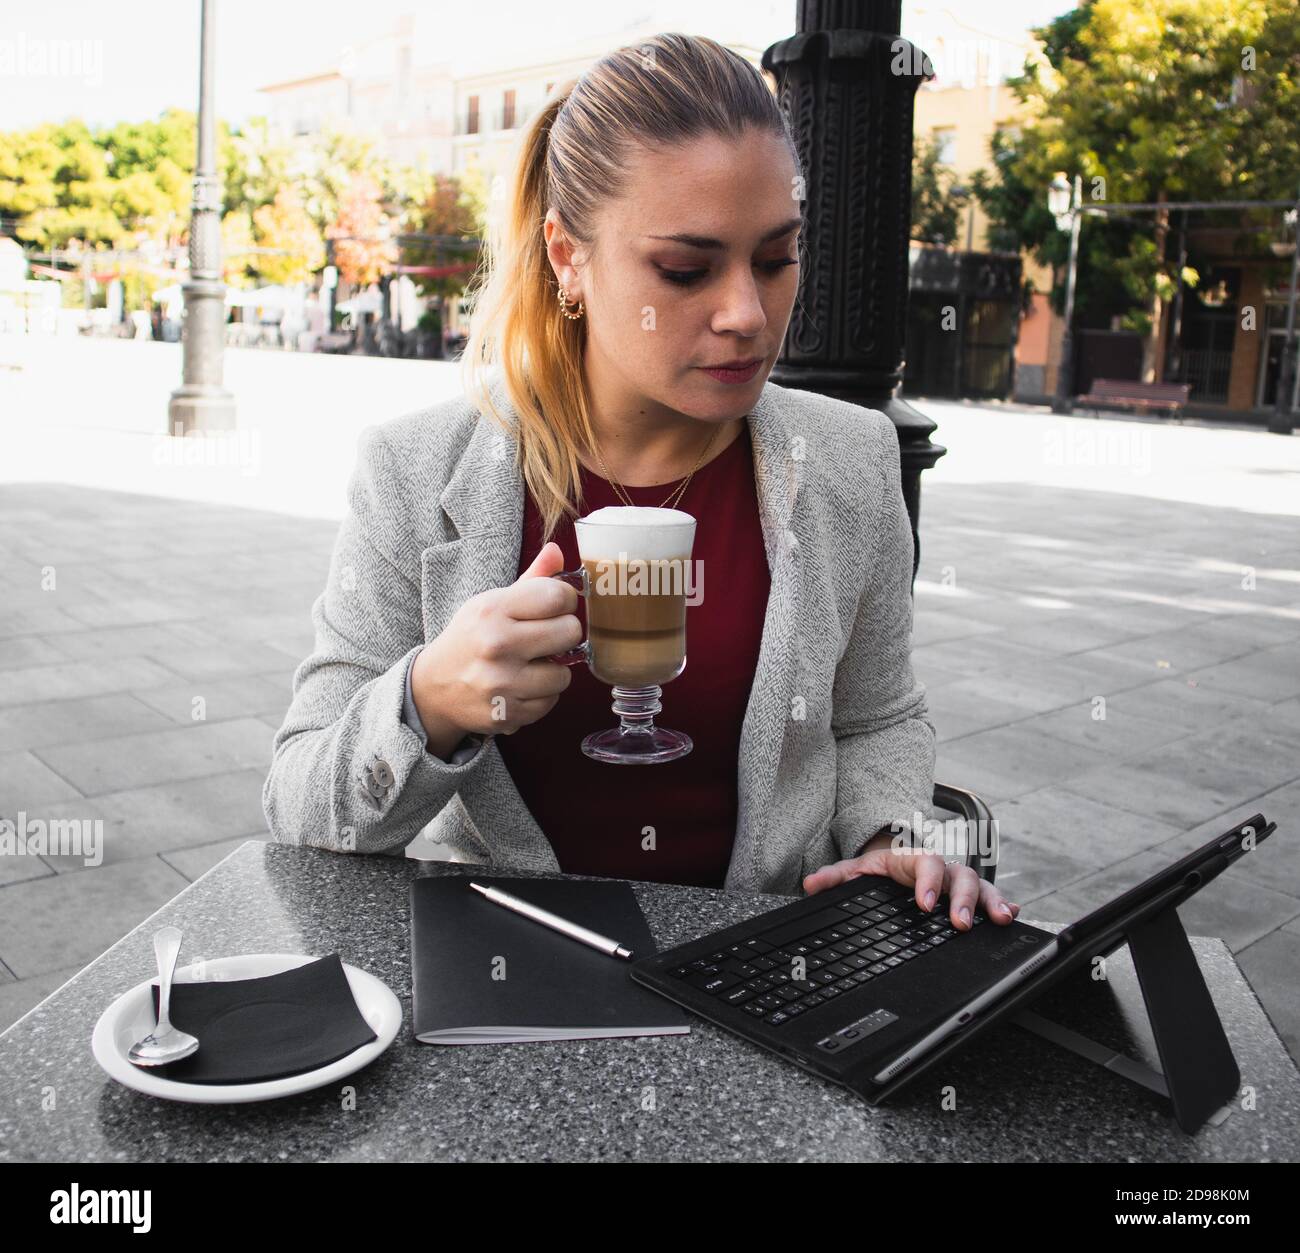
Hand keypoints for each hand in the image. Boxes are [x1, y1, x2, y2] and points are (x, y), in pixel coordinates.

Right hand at [411, 541, 581, 747]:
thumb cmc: (471, 638)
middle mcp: (497, 644)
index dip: (565, 601)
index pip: (559, 596)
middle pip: (571, 632)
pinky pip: (551, 701)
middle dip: (563, 634)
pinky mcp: (507, 713)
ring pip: (564, 674)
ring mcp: (502, 683)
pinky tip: (522, 686)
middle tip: (546, 637)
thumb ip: (530, 579)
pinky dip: (542, 695)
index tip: (555, 607)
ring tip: (531, 665)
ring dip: (553, 670)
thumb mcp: (492, 603)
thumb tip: (558, 550)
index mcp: (493, 609)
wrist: (433, 687)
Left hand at [802, 830, 1019, 930]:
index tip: (924, 905)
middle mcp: (941, 869)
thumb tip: (809, 885)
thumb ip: (834, 878)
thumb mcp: (856, 871)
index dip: (928, 883)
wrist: (895, 861)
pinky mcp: (970, 896)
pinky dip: (1003, 905)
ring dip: (990, 902)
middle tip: (960, 923)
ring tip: (999, 920)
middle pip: (959, 876)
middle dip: (962, 900)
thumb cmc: (880, 869)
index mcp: (914, 860)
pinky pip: (991, 897)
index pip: (927, 865)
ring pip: (980, 886)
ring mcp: (958, 882)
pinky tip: (1011, 917)